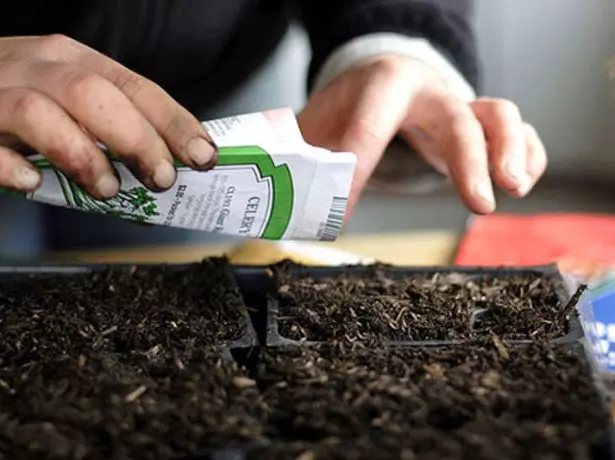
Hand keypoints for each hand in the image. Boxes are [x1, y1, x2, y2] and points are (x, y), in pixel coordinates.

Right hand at [0, 35, 216, 198]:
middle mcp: (36, 69)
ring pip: (39, 113)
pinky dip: (11, 166)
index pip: (135, 87)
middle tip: (161, 179)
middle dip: (137, 139)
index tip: (202, 155)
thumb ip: (111, 126)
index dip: (174, 122)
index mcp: (72, 61)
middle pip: (94, 94)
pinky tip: (33, 182)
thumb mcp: (70, 100)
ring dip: (83, 155)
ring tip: (107, 189)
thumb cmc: (21, 102)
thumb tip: (166, 170)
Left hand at [298, 54, 546, 215]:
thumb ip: (305, 161)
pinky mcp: (478, 124)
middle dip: (469, 159)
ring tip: (514, 188)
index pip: (374, 120)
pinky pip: (518, 132)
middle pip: (458, 115)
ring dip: (513, 150)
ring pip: (500, 115)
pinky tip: (520, 183)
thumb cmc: (351, 107)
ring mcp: (459, 104)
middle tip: (478, 203)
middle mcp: (429, 89)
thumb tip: (291, 210)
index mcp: (382, 82)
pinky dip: (528, 154)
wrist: (385, 83)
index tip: (344, 209)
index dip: (361, 162)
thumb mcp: (318, 126)